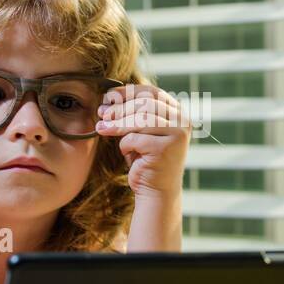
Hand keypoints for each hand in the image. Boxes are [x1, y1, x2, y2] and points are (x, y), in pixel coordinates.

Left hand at [95, 84, 189, 200]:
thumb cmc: (146, 158)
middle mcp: (182, 121)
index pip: (151, 92)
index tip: (108, 97)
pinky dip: (125, 145)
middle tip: (101, 114)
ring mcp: (177, 134)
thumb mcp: (142, 131)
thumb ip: (134, 113)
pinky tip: (127, 153)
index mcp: (178, 112)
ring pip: (140, 119)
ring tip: (102, 128)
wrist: (157, 191)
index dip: (127, 92)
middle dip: (119, 108)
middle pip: (145, 103)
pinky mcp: (166, 149)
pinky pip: (136, 139)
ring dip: (117, 124)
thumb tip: (108, 98)